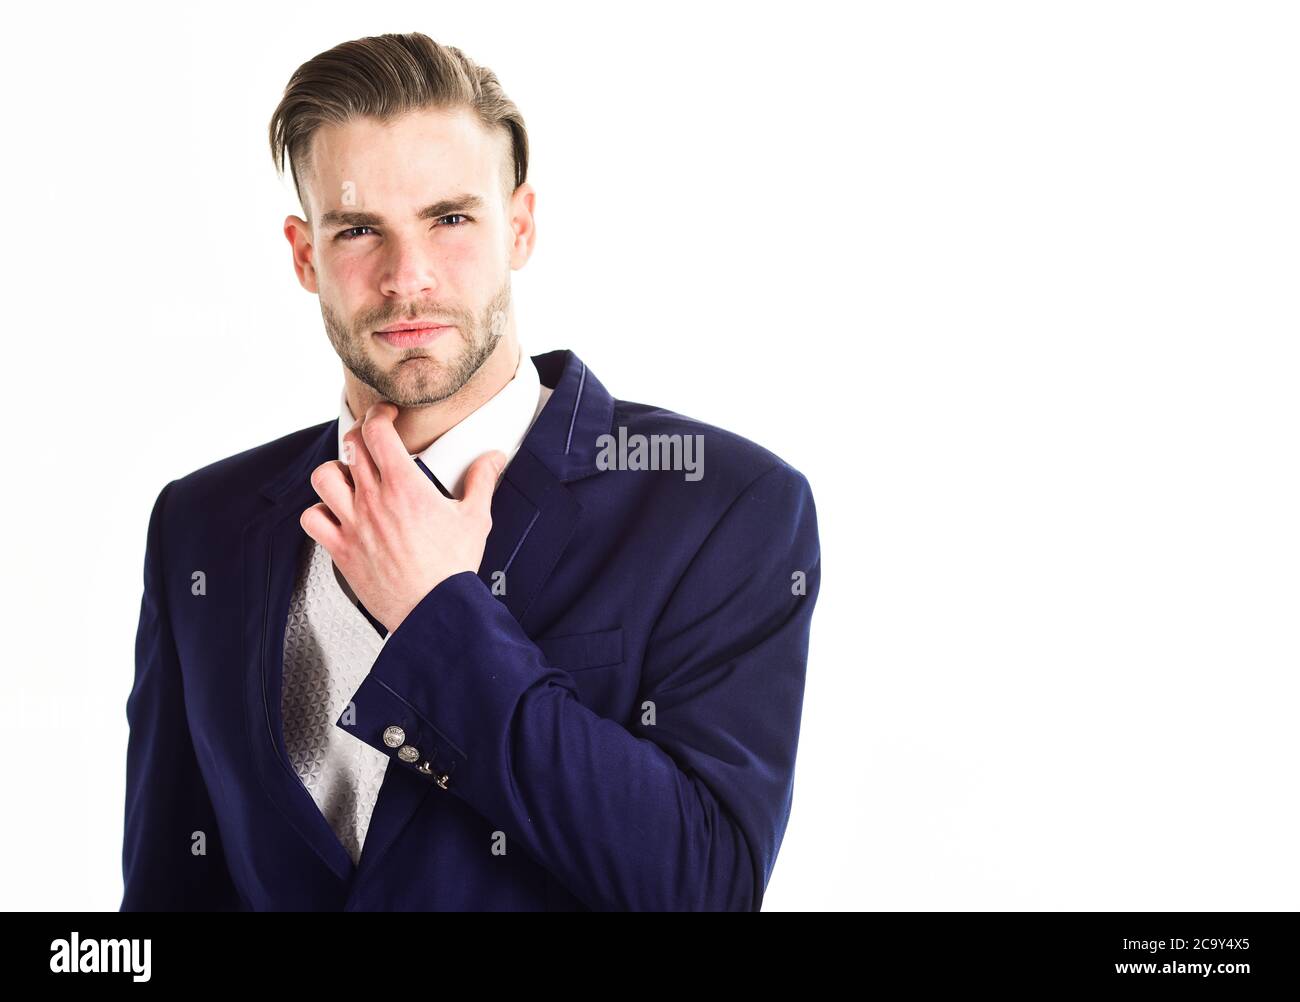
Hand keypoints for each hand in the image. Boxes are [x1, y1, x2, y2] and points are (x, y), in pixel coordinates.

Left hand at [301, 402, 504, 632]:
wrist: (434, 609)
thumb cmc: (452, 568)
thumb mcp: (476, 518)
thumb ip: (481, 481)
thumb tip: (492, 458)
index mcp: (404, 487)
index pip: (377, 432)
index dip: (379, 414)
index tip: (387, 415)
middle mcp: (372, 501)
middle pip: (351, 447)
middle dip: (361, 436)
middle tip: (371, 441)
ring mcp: (353, 524)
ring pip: (324, 477)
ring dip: (335, 470)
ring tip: (350, 476)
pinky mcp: (341, 549)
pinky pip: (312, 518)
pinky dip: (319, 510)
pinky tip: (335, 512)